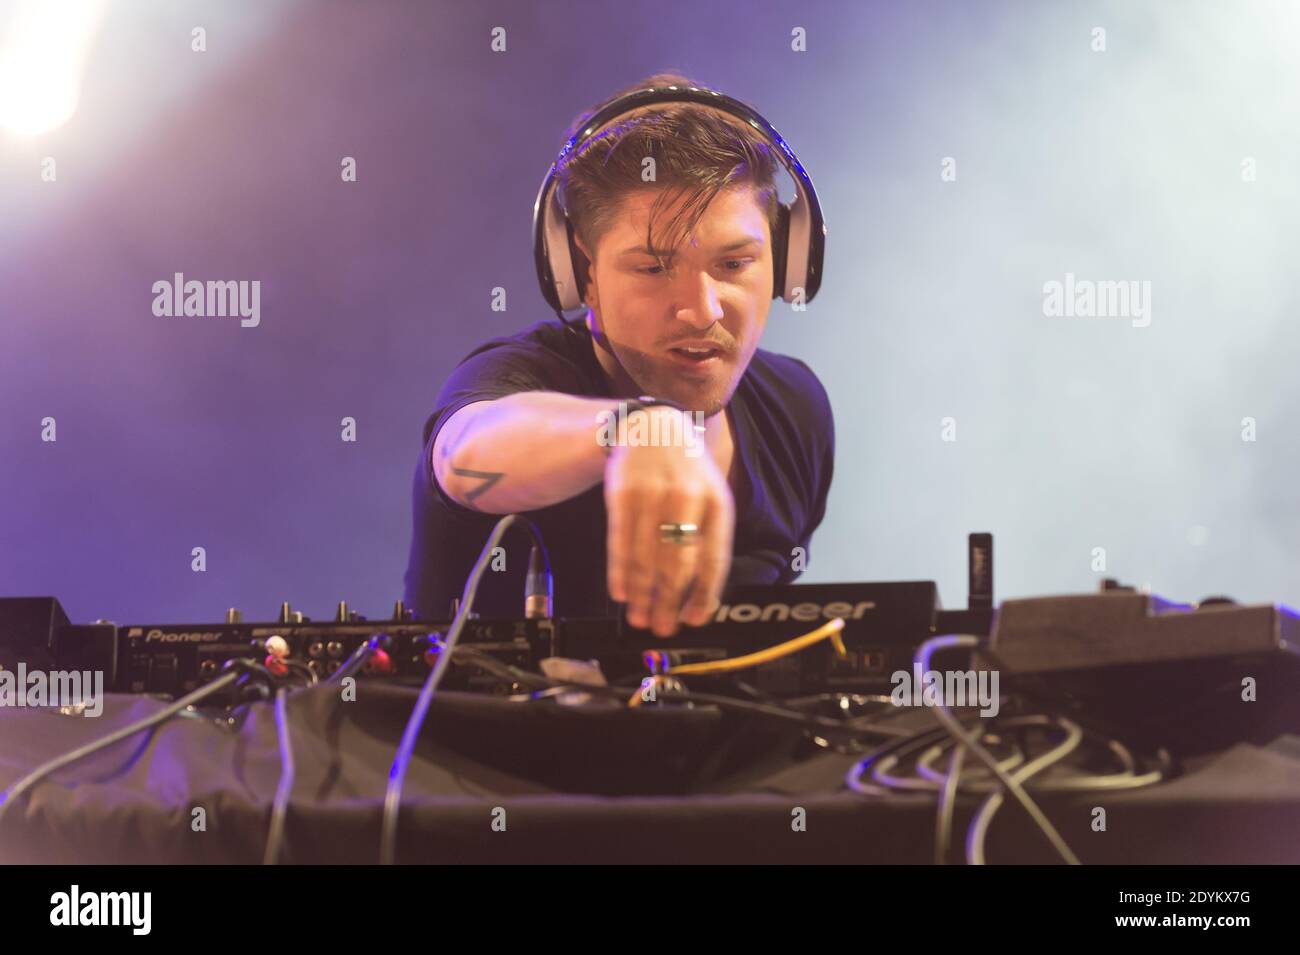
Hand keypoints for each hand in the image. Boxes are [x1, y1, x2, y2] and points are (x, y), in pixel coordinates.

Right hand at [604, 407, 733, 637]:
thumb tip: (700, 594)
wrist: (652, 428)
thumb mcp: (709, 497)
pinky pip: (620, 541)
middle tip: (661, 627)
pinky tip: (621, 592)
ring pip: (647, 557)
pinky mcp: (623, 493)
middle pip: (678, 564)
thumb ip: (708, 538)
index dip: (703, 595)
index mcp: (718, 503)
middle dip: (668, 602)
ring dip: (642, 594)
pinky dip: (620, 572)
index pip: (713, 559)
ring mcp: (654, 494)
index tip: (694, 620)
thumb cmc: (684, 473)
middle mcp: (688, 499)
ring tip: (640, 616)